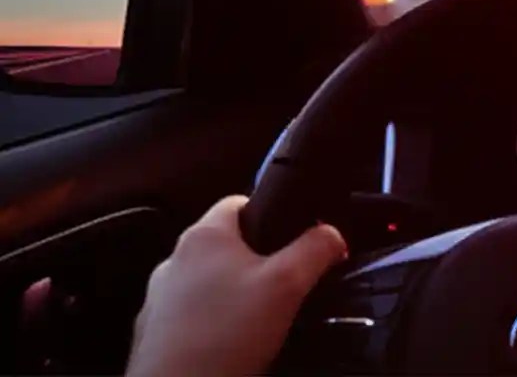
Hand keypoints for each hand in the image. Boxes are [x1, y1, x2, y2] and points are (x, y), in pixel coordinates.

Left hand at [127, 195, 346, 376]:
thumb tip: (332, 233)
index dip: (272, 216)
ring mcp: (159, 297)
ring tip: (258, 321)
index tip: (294, 242)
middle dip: (256, 262)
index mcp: (204, 235)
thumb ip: (315, 249)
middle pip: (227, 246)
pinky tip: (230, 344)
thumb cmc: (228, 333)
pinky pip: (191, 315)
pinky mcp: (153, 331)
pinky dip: (212, 323)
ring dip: (232, 294)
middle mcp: (174, 259)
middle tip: (284, 287)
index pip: (239, 202)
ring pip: (208, 283)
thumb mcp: (288, 285)